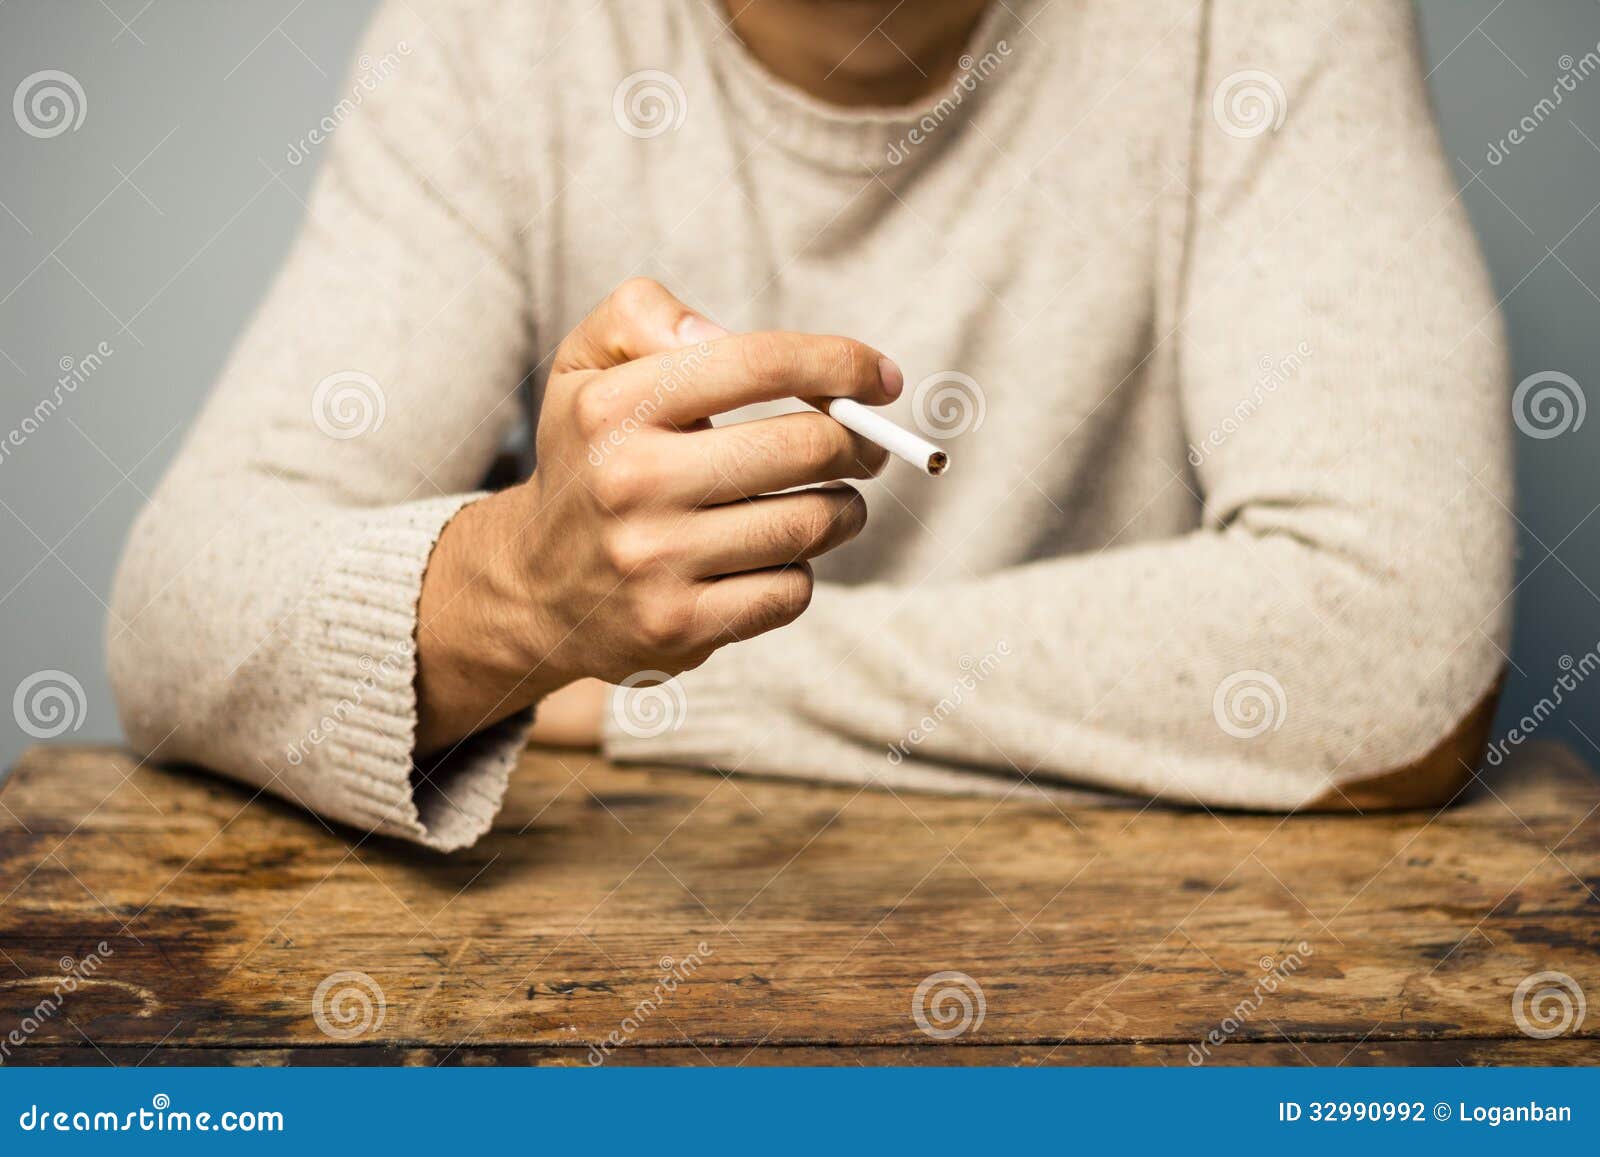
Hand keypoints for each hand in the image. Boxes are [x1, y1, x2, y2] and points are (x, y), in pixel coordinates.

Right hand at [415, 278, 897, 752]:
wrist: (536, 586)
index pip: (757, 364)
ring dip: (843, 510)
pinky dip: (800, 571)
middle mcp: (631, 482)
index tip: (881, 377)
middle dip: (857, 443)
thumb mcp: (585, 367)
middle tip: (866, 448)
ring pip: (811, 523)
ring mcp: (654, 561)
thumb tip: (719, 334)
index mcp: (614, 407)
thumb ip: (642, 315)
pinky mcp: (679, 626)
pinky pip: (791, 591)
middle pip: (804, 445)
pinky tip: (775, 559)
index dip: (838, 363)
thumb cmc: (591, 459)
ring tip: (831, 502)